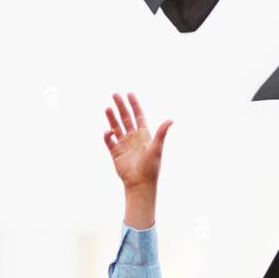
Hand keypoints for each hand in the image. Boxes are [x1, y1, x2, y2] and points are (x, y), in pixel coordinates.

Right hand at [103, 91, 171, 227]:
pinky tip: (108, 132)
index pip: (138, 116)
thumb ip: (162, 133)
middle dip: (121, 106)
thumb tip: (171, 120)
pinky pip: (109, 141)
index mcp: (144, 135)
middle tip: (115, 94)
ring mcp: (124, 145)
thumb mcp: (157, 148)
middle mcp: (133, 138)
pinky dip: (107, 135)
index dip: (134, 105)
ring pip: (116, 127)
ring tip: (108, 108)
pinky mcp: (115, 153)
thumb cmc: (151, 168)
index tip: (129, 94)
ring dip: (112, 117)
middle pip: (126, 118)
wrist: (140, 184)